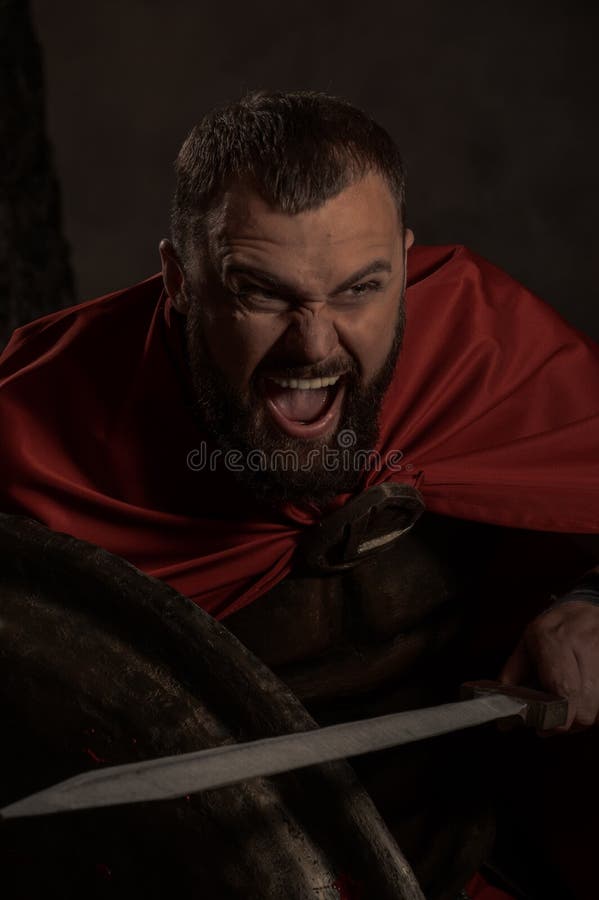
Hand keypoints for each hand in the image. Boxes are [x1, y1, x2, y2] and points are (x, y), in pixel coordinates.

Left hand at [499, 600, 598, 731]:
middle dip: (569, 722)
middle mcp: (585, 649)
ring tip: (570, 707)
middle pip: (585, 708)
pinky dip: (596, 710)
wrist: (590, 606)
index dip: (558, 717)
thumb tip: (504, 717)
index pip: (564, 689)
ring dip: (584, 717)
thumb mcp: (527, 643)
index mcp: (556, 641)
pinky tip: (584, 699)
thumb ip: (512, 676)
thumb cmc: (556, 626)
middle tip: (555, 721)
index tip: (544, 727)